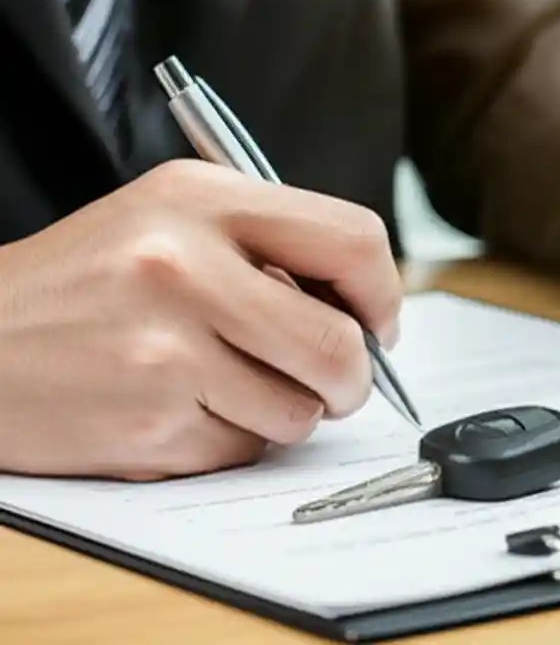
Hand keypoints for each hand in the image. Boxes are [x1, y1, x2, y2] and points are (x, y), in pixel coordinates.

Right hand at [0, 160, 401, 479]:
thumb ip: (269, 243)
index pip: (354, 241)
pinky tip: (179, 409)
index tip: (375, 319)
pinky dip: (230, 441)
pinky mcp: (148, 426)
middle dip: (353, 378)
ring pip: (300, 411)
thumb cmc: (84, 282)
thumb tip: (368, 308)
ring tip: (226, 385)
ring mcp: (165, 353)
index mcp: (199, 201)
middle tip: (335, 381)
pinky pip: (244, 451)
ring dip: (284, 411)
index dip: (382, 291)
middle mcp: (183, 269)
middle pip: (340, 345)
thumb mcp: (170, 218)